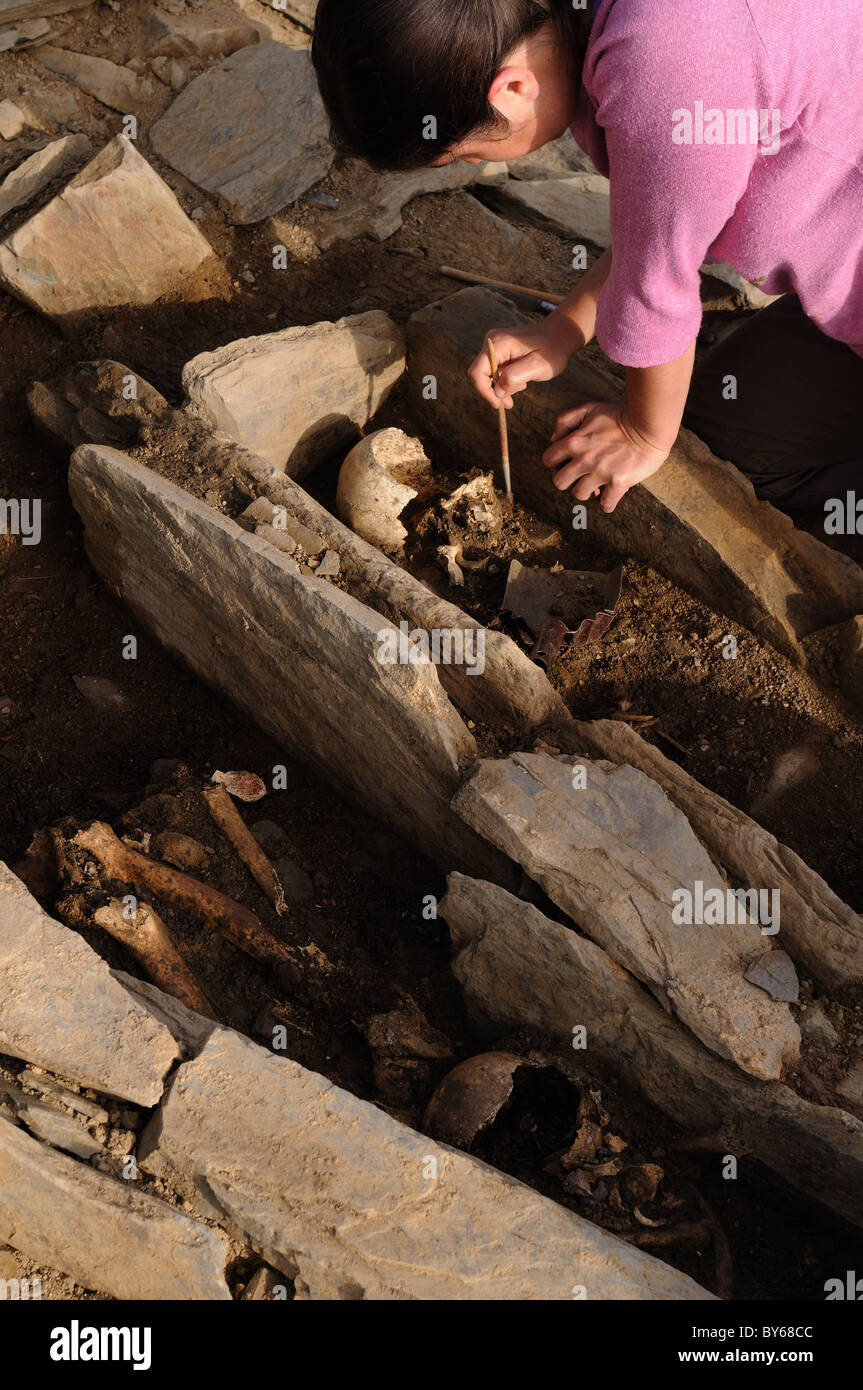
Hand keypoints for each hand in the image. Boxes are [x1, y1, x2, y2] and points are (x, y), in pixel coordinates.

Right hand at [467, 321, 578, 408]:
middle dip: (494, 391)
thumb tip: (497, 391)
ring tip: (522, 386)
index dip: (484, 391)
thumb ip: (514, 377)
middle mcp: (492, 342)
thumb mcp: (537, 366)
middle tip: (510, 402)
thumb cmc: (552, 350)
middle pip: (480, 374)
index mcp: (498, 344)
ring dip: (502, 387)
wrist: (560, 336)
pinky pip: (494, 371)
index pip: (477, 372)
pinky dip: (504, 381)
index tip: (498, 404)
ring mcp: (495, 345)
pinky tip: (520, 382)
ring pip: (487, 375)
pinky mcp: (500, 350)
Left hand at [542, 403, 670, 512]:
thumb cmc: (621, 416)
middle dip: (568, 480)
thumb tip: (555, 438)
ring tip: (596, 486)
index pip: (549, 460)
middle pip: (559, 482)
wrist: (649, 425)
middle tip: (579, 476)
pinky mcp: (618, 482)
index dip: (555, 462)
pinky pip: (605, 504)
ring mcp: (601, 473)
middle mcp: (584, 459)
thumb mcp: (590, 409)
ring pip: (579, 495)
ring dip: (586, 492)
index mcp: (575, 442)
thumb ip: (566, 420)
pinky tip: (610, 496)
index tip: (566, 462)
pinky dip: (607, 503)